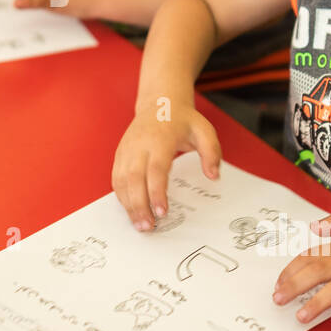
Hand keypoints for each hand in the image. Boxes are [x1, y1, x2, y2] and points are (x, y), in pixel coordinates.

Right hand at [111, 107, 221, 230]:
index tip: (162, 212)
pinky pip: (116, 178)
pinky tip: (131, 210)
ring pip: (121, 180)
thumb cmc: (182, 120)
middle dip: (139, 205)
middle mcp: (139, 144)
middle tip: (149, 227)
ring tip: (140, 224)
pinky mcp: (120, 154)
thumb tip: (213, 175)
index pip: (155, 169)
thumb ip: (212, 153)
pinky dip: (121, 196)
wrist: (159, 104)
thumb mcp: (204, 131)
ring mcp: (127, 149)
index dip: (157, 192)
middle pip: (134, 178)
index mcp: (159, 139)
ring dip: (128, 204)